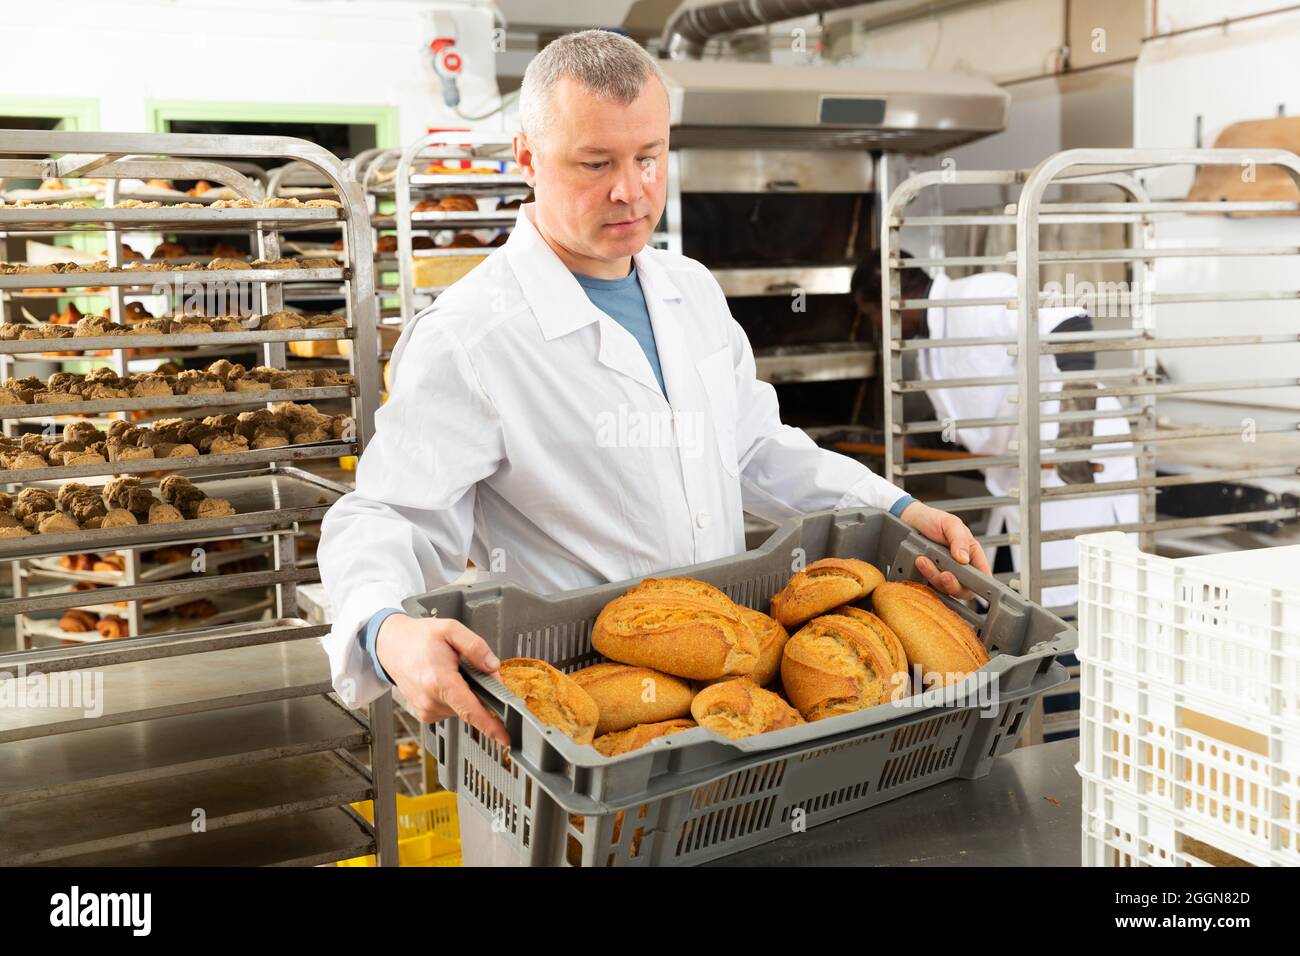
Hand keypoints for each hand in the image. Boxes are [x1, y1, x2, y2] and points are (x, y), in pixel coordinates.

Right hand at [375, 613, 510, 745]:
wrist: (392, 646)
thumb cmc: (418, 638)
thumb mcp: (450, 629)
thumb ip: (475, 646)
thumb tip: (493, 666)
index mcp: (440, 680)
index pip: (470, 709)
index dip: (490, 725)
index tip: (504, 737)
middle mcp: (431, 700)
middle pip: (471, 705)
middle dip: (479, 690)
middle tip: (466, 666)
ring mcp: (427, 710)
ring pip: (462, 708)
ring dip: (465, 692)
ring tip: (449, 671)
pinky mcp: (425, 714)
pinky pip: (451, 709)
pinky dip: (454, 697)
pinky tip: (443, 681)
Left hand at [898, 501, 990, 599]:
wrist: (909, 519)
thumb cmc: (933, 520)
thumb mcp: (950, 523)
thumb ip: (960, 539)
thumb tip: (964, 559)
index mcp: (972, 554)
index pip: (983, 576)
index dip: (980, 584)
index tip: (969, 582)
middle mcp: (960, 568)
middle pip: (963, 589)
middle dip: (953, 584)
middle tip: (944, 574)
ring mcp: (944, 574)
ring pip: (944, 588)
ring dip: (934, 576)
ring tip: (923, 559)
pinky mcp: (928, 578)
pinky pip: (928, 586)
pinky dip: (923, 576)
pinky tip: (918, 562)